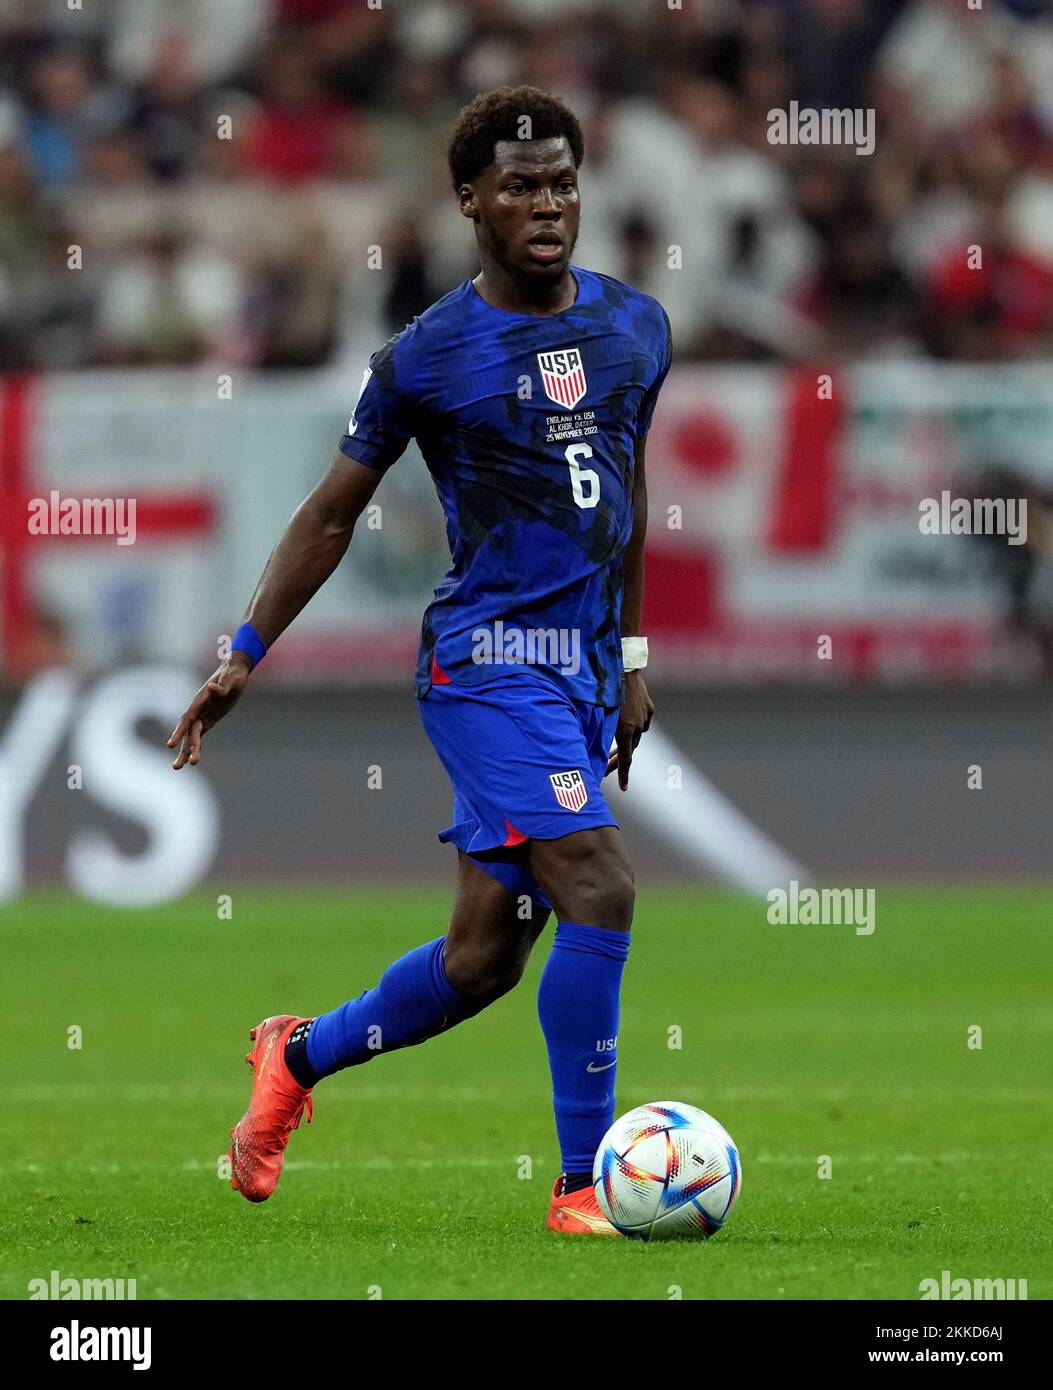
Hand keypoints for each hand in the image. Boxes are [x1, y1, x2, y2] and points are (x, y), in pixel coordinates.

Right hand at [167, 654, 251, 768]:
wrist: (235, 671)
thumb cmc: (233, 675)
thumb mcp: (231, 680)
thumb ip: (222, 687)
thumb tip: (212, 688)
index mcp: (200, 702)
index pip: (187, 719)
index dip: (179, 732)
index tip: (170, 745)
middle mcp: (199, 710)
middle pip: (189, 732)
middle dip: (183, 749)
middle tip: (177, 767)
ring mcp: (203, 715)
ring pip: (193, 736)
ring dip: (187, 751)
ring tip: (179, 767)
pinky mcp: (210, 719)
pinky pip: (201, 734)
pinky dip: (196, 746)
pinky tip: (192, 758)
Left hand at [605, 670, 654, 790]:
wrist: (624, 665)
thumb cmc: (603, 689)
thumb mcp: (597, 712)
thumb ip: (598, 730)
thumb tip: (591, 744)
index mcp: (626, 730)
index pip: (626, 759)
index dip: (623, 775)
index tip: (624, 788)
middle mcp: (638, 726)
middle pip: (630, 749)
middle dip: (619, 759)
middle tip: (608, 767)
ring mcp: (646, 717)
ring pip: (637, 735)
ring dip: (626, 740)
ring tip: (614, 741)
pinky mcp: (649, 708)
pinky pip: (642, 721)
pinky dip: (634, 724)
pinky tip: (626, 719)